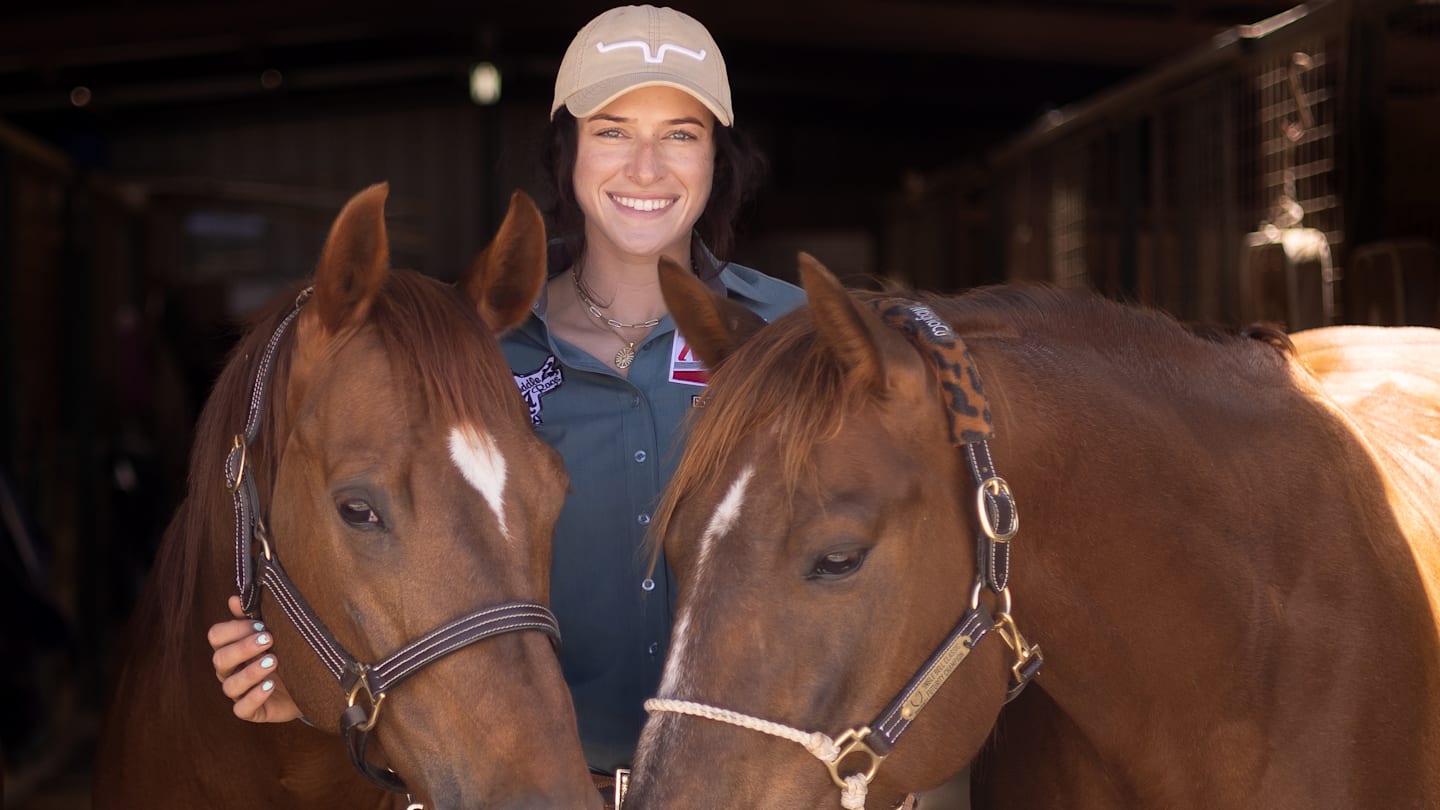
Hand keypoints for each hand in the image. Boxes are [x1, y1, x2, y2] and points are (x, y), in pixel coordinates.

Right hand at [208, 596, 301, 722]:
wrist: (311, 681)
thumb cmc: (288, 651)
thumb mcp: (275, 631)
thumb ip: (254, 615)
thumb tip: (234, 599)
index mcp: (232, 647)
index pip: (216, 636)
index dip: (234, 629)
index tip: (260, 625)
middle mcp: (231, 671)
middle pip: (220, 659)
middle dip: (243, 648)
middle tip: (269, 639)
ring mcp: (240, 692)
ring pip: (230, 686)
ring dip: (250, 672)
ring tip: (273, 661)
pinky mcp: (252, 711)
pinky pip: (242, 709)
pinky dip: (253, 698)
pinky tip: (269, 686)